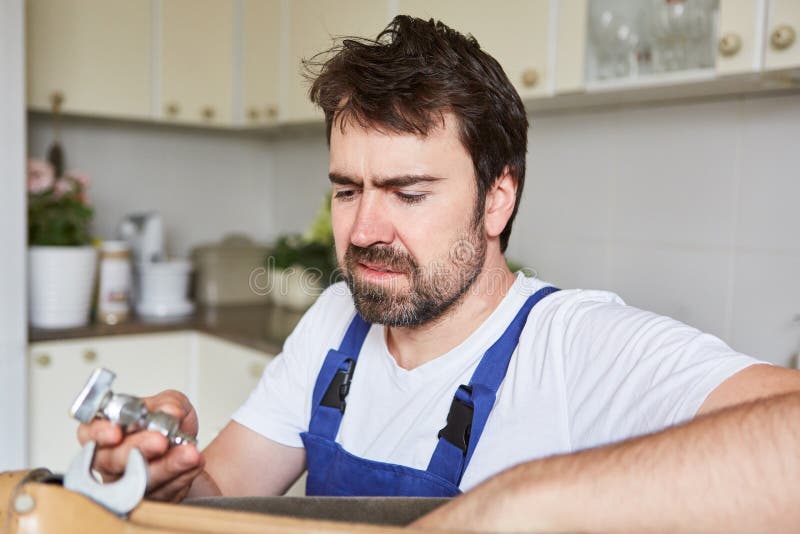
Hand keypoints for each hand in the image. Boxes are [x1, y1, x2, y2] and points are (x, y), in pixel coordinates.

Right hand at [76, 389, 204, 502]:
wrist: (188, 447)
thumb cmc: (168, 424)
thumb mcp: (170, 403)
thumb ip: (169, 403)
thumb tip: (168, 411)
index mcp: (107, 431)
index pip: (89, 433)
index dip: (99, 433)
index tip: (115, 432)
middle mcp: (111, 460)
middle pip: (112, 461)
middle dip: (137, 449)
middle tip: (159, 440)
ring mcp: (128, 484)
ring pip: (140, 481)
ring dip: (167, 466)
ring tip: (187, 453)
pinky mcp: (151, 500)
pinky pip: (164, 493)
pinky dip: (182, 476)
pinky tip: (193, 463)